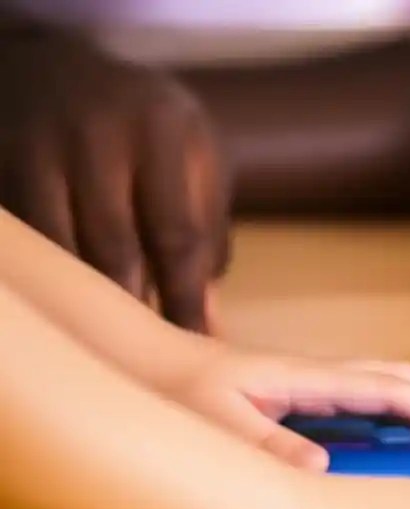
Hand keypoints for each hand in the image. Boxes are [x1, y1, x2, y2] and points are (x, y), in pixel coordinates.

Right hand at [0, 32, 227, 329]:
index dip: (184, 300)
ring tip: (103, 341)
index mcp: (162, 129)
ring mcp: (33, 143)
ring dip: (81, 303)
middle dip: (131, 311)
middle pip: (112, 247)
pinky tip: (60, 305)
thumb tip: (209, 325)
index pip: (178, 234)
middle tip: (146, 362)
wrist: (55, 65)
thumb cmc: (147, 129)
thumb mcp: (194, 158)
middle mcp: (95, 130)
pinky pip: (19, 239)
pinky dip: (42, 279)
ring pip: (57, 248)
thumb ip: (206, 233)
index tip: (194, 349)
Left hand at [167, 349, 409, 469]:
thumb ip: (268, 446)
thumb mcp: (218, 424)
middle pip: (402, 377)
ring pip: (392, 382)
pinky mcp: (309, 392)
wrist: (152, 366)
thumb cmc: (181, 392)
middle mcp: (321, 374)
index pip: (387, 389)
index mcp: (307, 379)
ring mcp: (317, 380)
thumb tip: (323, 469)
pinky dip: (407, 405)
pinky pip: (373, 395)